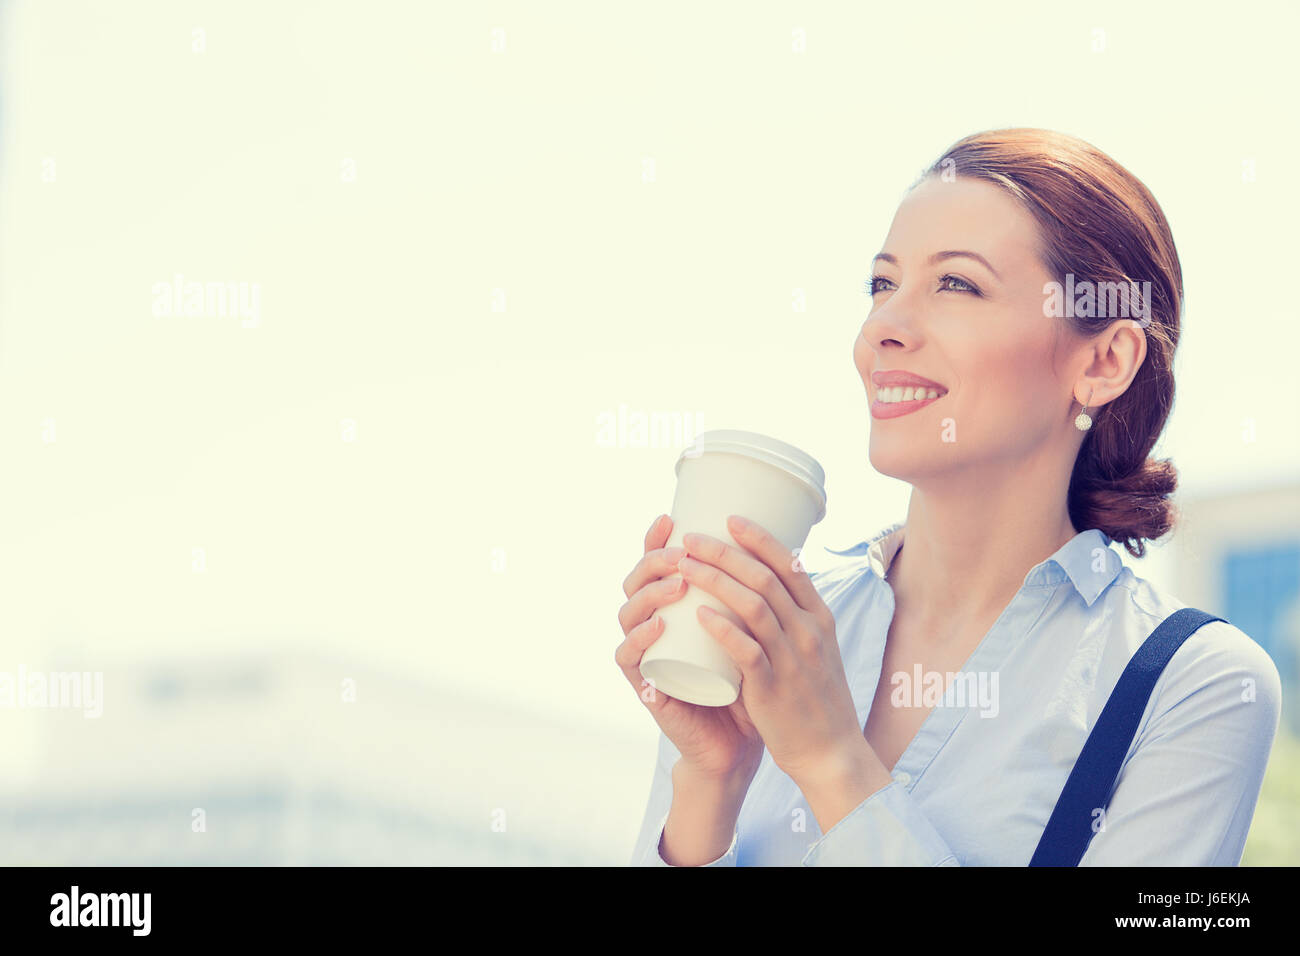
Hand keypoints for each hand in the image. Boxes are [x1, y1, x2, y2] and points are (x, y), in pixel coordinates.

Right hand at [614, 514, 765, 783]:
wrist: (742, 744)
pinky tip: (657, 625)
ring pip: (628, 612)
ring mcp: (647, 655)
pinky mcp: (647, 686)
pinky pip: (628, 657)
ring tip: (678, 584)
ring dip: (649, 593)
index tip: (672, 519)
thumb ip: (764, 600)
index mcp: (676, 609)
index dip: (656, 540)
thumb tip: (793, 554)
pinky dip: (638, 639)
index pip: (657, 567)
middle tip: (682, 554)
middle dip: (653, 560)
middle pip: (636, 581)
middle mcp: (655, 626)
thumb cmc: (751, 684)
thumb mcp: (758, 634)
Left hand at [677, 514, 862, 784]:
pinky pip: (747, 651)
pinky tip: (699, 614)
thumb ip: (791, 620)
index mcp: (820, 619)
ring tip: (684, 566)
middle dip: (725, 552)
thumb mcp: (815, 650)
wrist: (830, 753)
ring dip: (716, 580)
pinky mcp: (773, 688)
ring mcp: (792, 659)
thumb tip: (759, 586)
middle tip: (692, 539)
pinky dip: (723, 629)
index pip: (790, 566)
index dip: (759, 539)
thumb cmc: (814, 699)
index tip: (730, 519)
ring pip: (753, 606)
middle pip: (765, 578)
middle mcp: (809, 632)